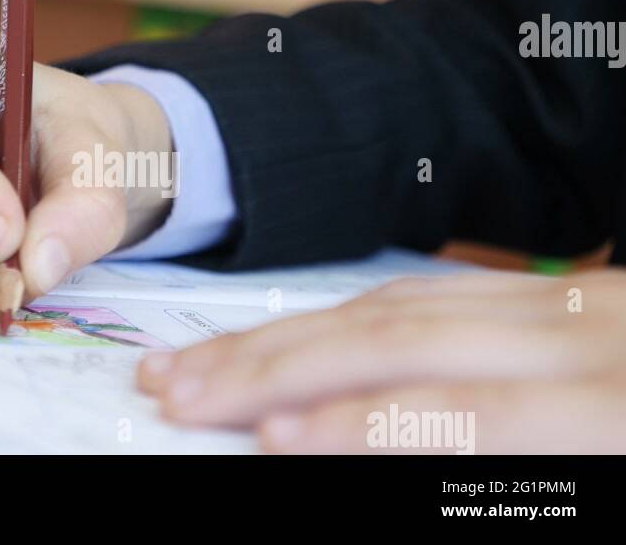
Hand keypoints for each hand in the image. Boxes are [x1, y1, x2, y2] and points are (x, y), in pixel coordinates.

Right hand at [138, 270, 625, 452]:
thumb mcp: (617, 477)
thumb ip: (506, 469)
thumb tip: (362, 448)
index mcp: (624, 398)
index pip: (476, 410)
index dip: (369, 425)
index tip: (274, 442)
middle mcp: (587, 329)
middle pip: (410, 333)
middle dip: (284, 365)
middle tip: (183, 390)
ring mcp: (566, 298)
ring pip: (398, 299)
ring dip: (290, 334)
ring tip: (204, 363)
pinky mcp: (550, 290)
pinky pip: (426, 287)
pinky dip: (342, 312)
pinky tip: (288, 332)